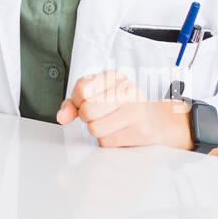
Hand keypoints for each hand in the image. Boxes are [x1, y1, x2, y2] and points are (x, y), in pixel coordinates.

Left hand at [57, 70, 192, 149]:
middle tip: (100, 115)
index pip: (82, 89)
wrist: (156, 121)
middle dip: (88, 118)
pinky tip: (119, 132)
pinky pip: (106, 141)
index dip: (78, 101)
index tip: (85, 103)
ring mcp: (135, 111)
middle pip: (87, 110)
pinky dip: (107, 140)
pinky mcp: (140, 131)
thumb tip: (62, 116)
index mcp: (114, 77)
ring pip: (94, 128)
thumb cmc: (121, 107)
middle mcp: (127, 90)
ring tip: (110, 123)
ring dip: (97, 130)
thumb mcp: (97, 96)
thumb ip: (73, 104)